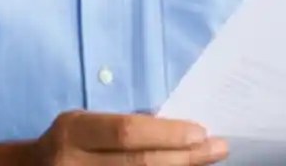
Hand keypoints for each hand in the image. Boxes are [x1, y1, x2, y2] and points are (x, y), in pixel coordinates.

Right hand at [28, 110, 227, 164]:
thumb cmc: (68, 142)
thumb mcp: (85, 124)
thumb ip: (121, 127)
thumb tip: (178, 131)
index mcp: (73, 132)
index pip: (126, 132)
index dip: (167, 133)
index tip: (200, 131)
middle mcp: (73, 164)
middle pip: (139, 165)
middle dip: (184, 157)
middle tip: (218, 148)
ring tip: (206, 164)